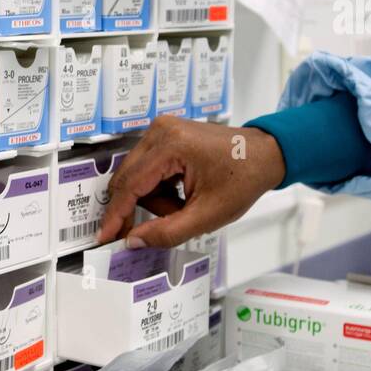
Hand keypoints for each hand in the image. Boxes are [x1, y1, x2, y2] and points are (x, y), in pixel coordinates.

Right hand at [98, 116, 285, 248]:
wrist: (265, 154)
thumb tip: (133, 240)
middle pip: (129, 180)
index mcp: (171, 145)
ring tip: (186, 204)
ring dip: (156, 199)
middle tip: (154, 229)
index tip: (105, 236)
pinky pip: (147, 168)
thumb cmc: (244, 178)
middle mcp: (160, 131)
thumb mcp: (207, 215)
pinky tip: (183, 192)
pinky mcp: (164, 134)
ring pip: (137, 177)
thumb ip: (167, 231)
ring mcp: (161, 129)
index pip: (130, 185)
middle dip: (144, 208)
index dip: (116, 215)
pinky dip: (160, 187)